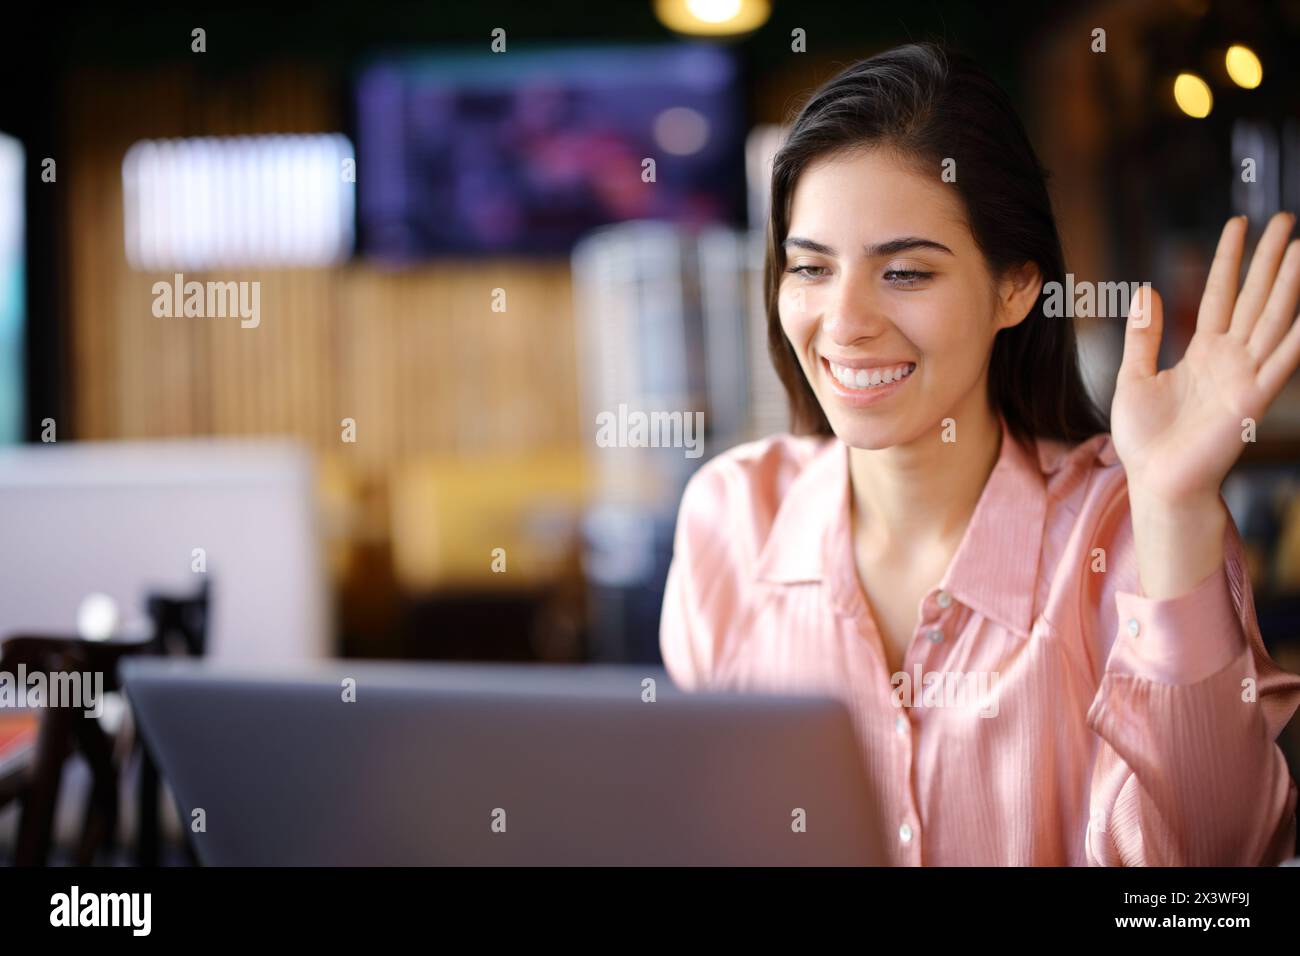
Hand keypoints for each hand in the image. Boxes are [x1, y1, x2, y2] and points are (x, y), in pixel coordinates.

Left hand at [1112, 212, 1299, 506]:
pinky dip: (1297, 338)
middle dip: (1269, 259)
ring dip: (1288, 285)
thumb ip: (1144, 335)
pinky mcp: (1251, 399)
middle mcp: (1228, 359)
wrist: (1155, 482)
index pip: (1218, 294)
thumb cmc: (1144, 439)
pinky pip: (1280, 362)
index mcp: (1201, 353)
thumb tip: (1145, 290)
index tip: (1238, 225)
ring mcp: (1244, 377)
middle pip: (1253, 297)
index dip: (1228, 260)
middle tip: (1285, 219)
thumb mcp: (1133, 376)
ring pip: (1271, 319)